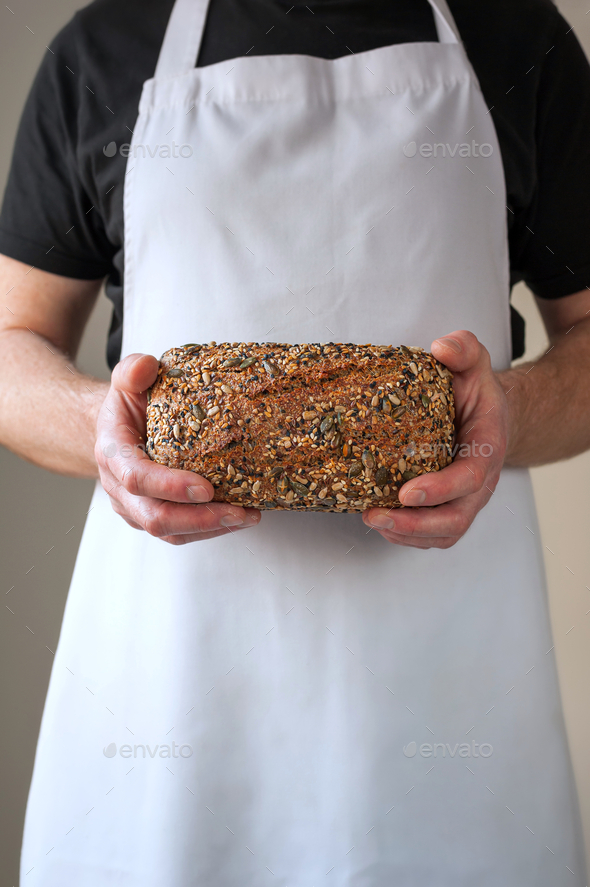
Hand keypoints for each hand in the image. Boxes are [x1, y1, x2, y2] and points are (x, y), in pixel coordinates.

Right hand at [95, 353, 261, 543]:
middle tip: (239, 511)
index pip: (136, 478)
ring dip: (211, 528)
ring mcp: (134, 507)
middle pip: (155, 517)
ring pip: (169, 532)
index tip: (206, 487)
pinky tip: (238, 517)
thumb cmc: (128, 404)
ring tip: (247, 516)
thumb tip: (147, 366)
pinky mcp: (151, 516)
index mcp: (112, 453)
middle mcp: (119, 487)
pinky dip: (209, 529)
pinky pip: (179, 533)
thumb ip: (133, 370)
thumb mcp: (127, 379)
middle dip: (200, 518)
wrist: (117, 428)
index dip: (170, 486)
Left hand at [362, 331, 508, 548]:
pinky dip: (407, 535)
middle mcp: (480, 481)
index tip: (405, 492)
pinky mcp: (449, 507)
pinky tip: (380, 522)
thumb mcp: (474, 363)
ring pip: (444, 533)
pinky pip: (433, 534)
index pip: (469, 477)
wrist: (486, 415)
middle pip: (456, 519)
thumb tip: (442, 348)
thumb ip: (464, 348)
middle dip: (415, 524)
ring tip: (371, 520)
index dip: (439, 489)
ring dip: (407, 534)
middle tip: (375, 515)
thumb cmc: (475, 392)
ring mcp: (466, 499)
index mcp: (487, 447)